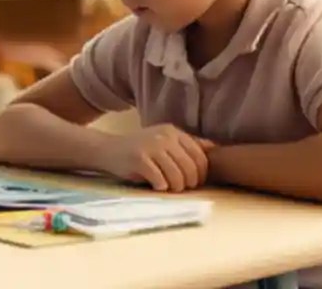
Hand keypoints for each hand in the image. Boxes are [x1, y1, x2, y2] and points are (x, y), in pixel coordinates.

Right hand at [98, 124, 215, 192]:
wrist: (107, 149)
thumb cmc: (139, 149)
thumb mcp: (164, 141)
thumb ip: (187, 144)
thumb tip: (214, 147)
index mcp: (173, 132)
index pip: (200, 156)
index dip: (201, 174)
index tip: (194, 182)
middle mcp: (164, 136)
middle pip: (190, 168)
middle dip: (189, 183)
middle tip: (181, 188)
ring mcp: (151, 146)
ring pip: (177, 176)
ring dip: (175, 187)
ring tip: (169, 188)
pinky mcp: (139, 159)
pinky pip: (160, 180)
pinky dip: (161, 187)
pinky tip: (156, 185)